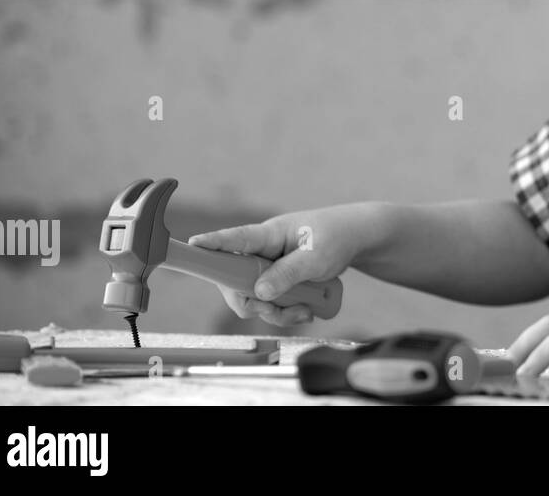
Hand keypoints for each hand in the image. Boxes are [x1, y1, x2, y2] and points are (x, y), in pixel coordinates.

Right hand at [187, 204, 367, 327]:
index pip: (235, 239)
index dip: (213, 244)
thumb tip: (259, 292)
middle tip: (274, 309)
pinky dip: (286, 313)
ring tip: (305, 310)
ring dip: (276, 312)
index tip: (193, 245)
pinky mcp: (277, 282)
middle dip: (253, 302)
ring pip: (253, 299)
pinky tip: (307, 310)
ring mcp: (268, 268)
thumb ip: (288, 273)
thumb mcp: (317, 257)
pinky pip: (269, 305)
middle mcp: (261, 251)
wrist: (355, 240)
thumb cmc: (335, 237)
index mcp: (268, 235)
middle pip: (235, 282)